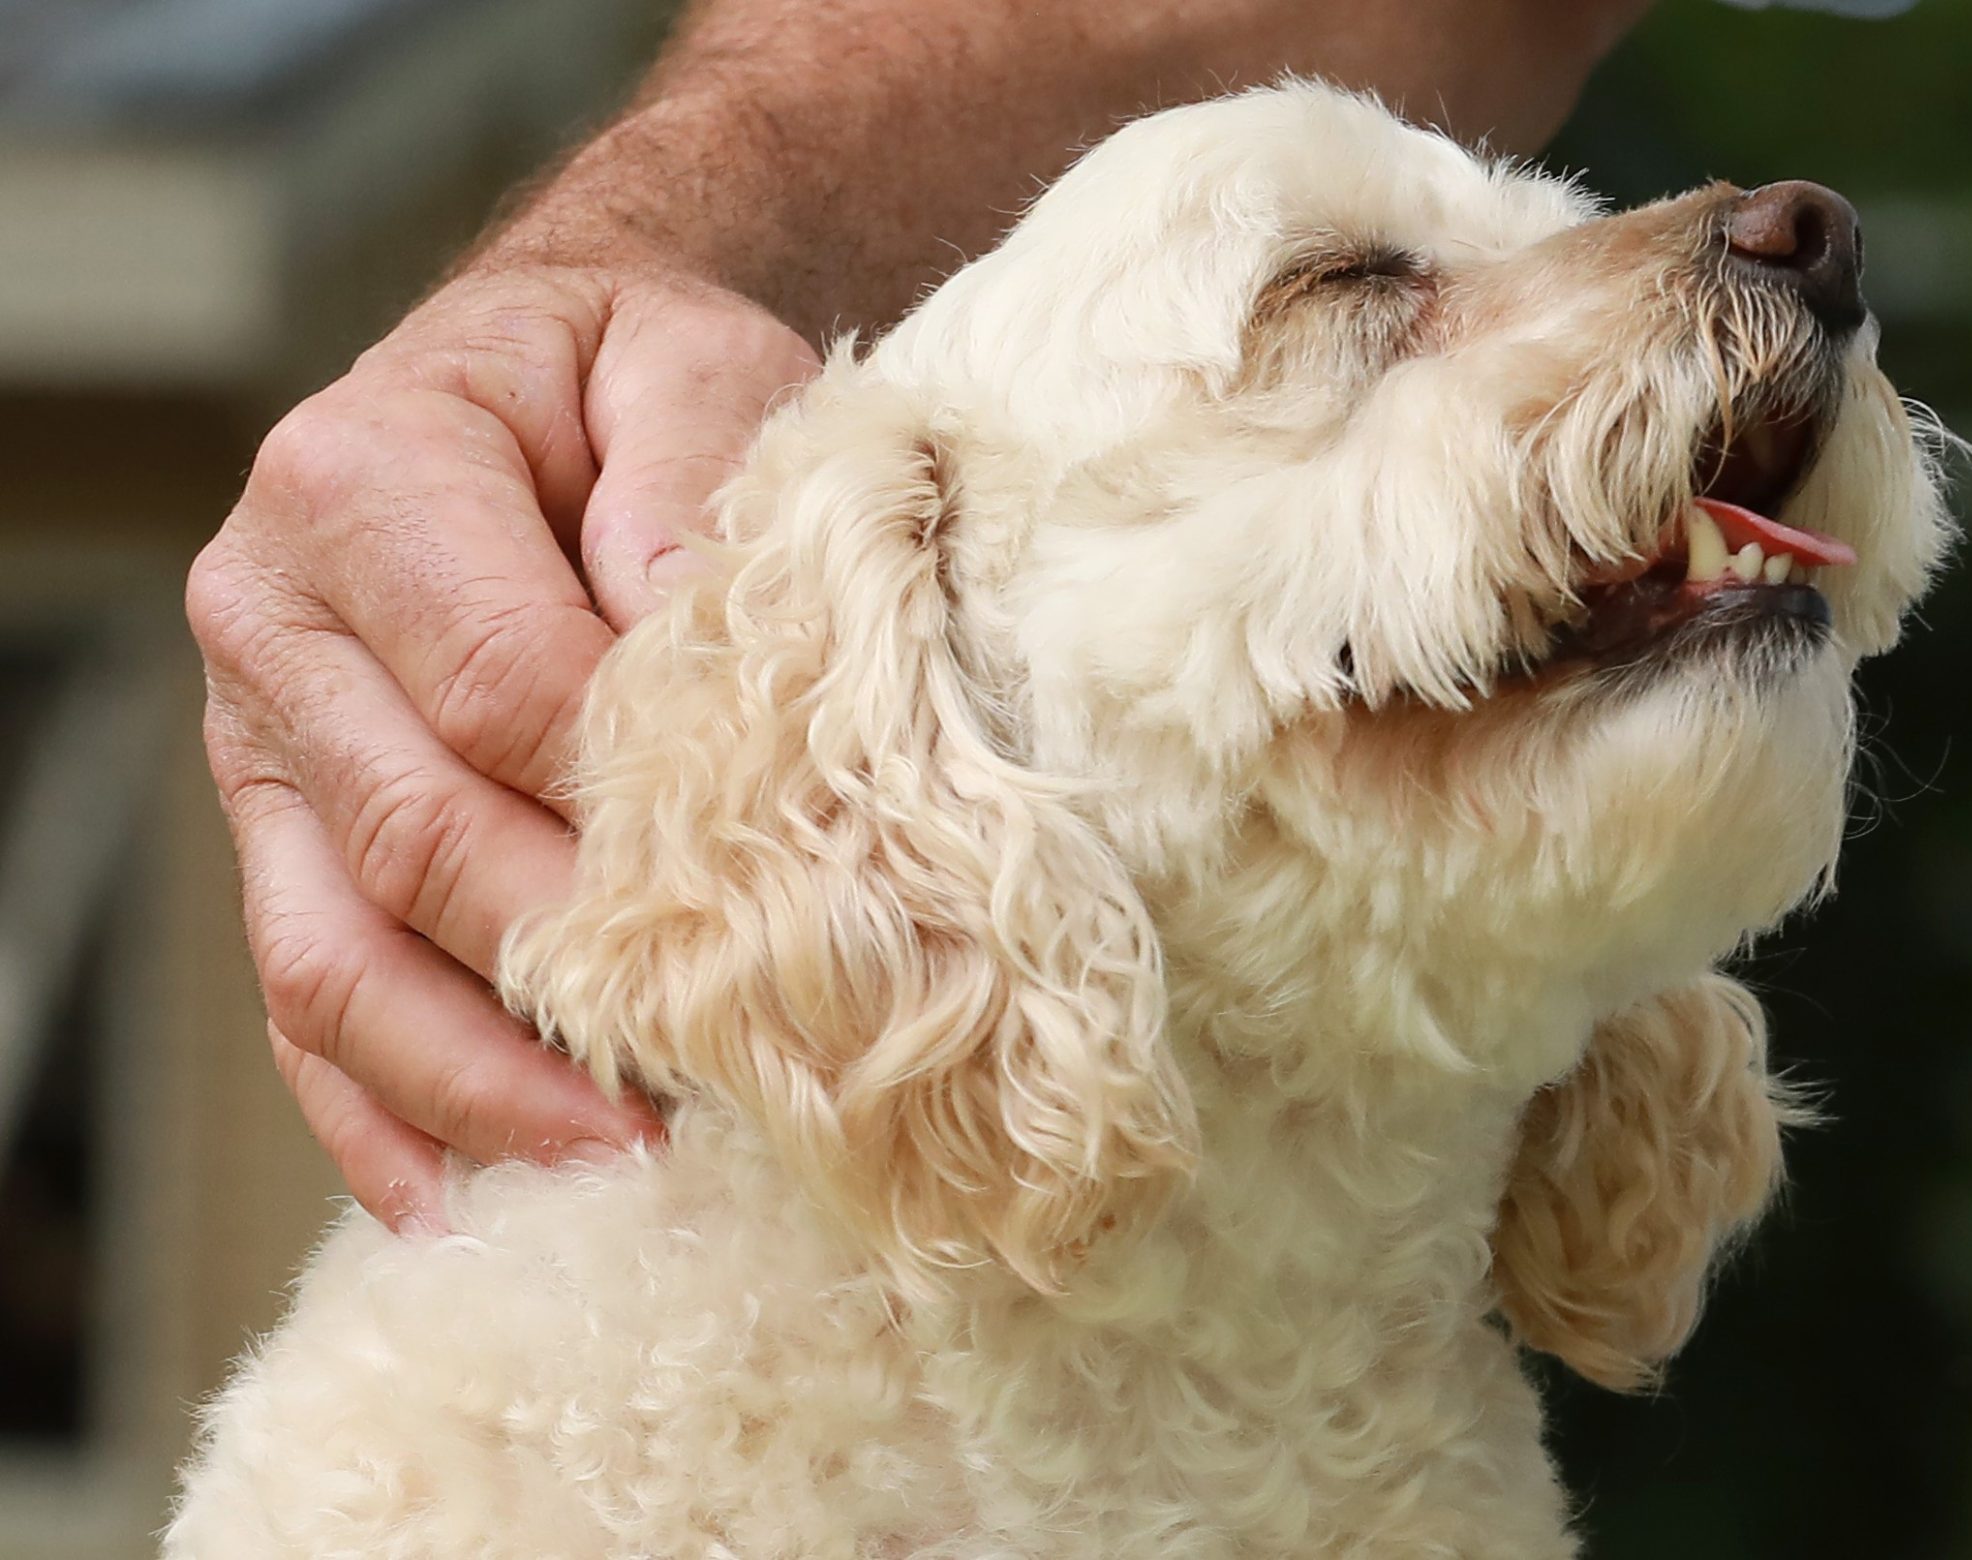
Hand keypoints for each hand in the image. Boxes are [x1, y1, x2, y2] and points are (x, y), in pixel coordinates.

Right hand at [189, 258, 818, 1229]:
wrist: (535, 378)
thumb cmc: (630, 380)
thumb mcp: (690, 364)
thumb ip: (695, 479)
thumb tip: (685, 646)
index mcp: (362, 480)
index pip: (502, 688)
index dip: (630, 810)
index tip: (767, 903)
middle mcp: (276, 617)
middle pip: (423, 840)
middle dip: (571, 973)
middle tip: (724, 1072)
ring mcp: (264, 744)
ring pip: (337, 955)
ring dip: (478, 1085)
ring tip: (616, 1173)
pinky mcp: (285, 834)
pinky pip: (304, 994)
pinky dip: (381, 1113)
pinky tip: (463, 1206)